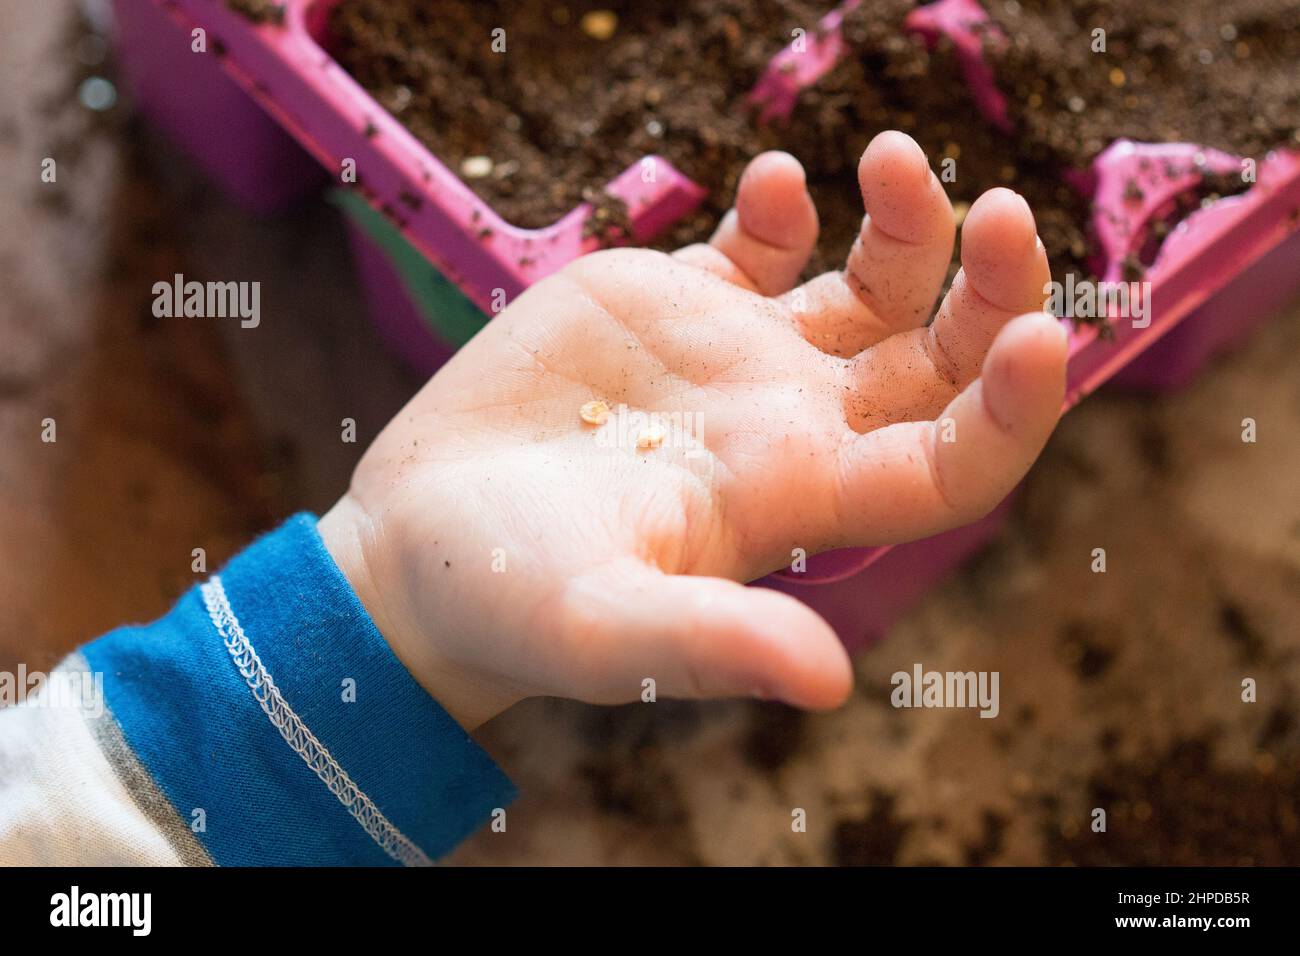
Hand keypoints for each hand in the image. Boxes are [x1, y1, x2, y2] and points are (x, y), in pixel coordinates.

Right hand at [318, 130, 1063, 728]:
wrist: (420, 542)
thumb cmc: (503, 599)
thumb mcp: (600, 627)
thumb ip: (706, 642)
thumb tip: (828, 684)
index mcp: (796, 502)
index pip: (951, 464)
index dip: (1014, 411)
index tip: (1041, 334)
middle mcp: (791, 428)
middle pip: (941, 361)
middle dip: (991, 289)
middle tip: (1000, 210)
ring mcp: (740, 363)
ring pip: (874, 288)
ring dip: (909, 223)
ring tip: (892, 156)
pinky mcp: (675, 309)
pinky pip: (764, 247)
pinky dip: (786, 204)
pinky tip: (773, 182)